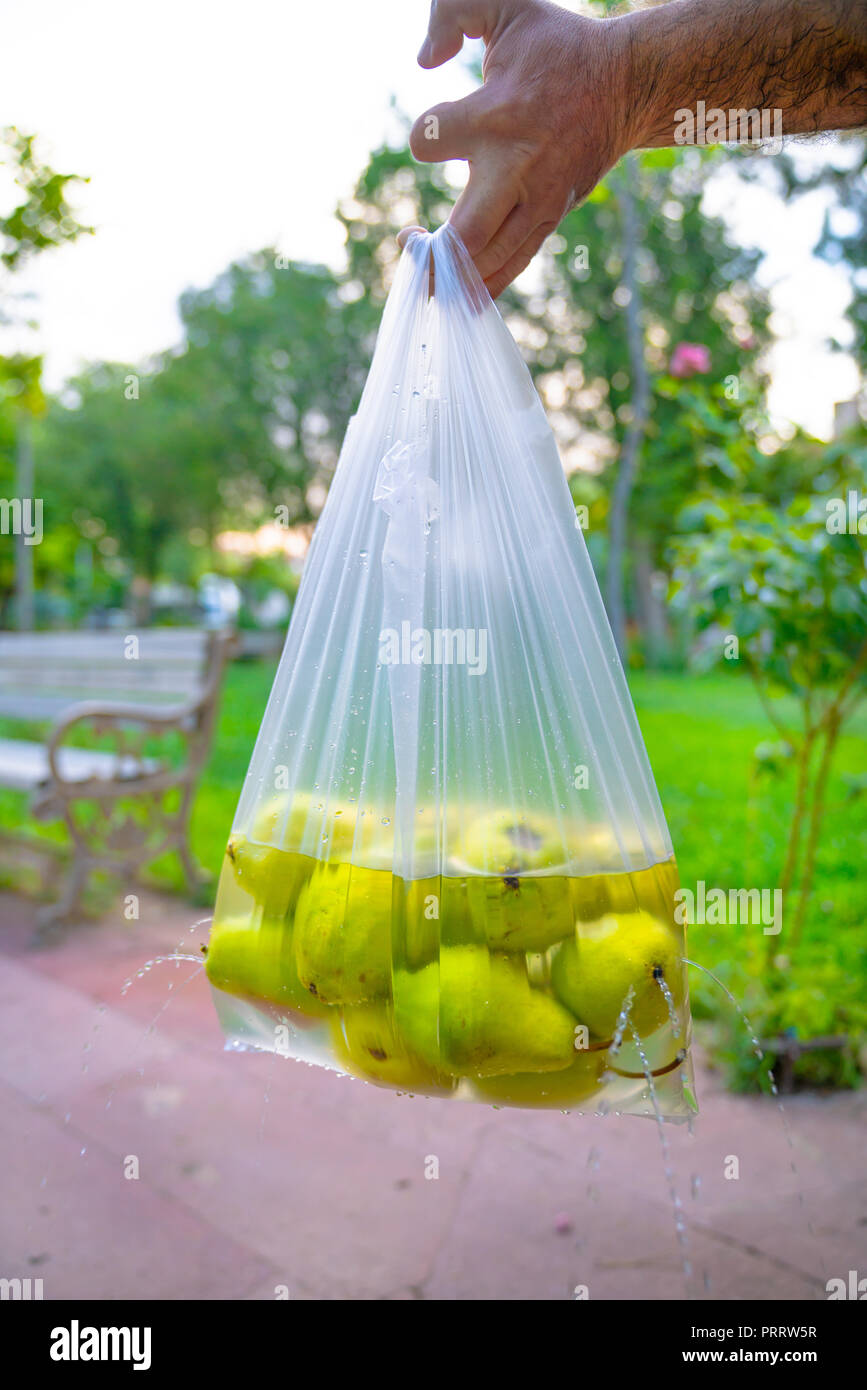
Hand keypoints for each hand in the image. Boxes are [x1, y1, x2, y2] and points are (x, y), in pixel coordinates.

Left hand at [400, 0, 634, 297]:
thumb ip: (454, 12)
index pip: (430, 140)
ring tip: (424, 276)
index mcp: (498, 115)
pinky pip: (511, 267)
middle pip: (466, 235)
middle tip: (408, 242)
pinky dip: (481, 288)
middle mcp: (516, 169)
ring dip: (449, 277)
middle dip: (428, 253)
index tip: (429, 135)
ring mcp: (537, 202)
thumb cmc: (557, 49)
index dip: (421, 137)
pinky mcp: (549, 221)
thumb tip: (425, 59)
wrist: (626, 87)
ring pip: (488, 262)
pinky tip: (455, 296)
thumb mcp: (508, 5)